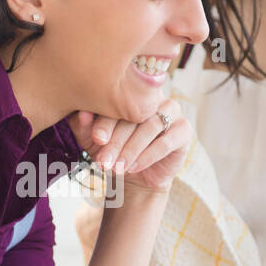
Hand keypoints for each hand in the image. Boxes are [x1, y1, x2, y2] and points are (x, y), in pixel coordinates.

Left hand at [68, 101, 189, 194]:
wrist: (136, 175)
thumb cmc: (113, 150)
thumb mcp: (93, 140)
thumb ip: (85, 126)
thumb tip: (81, 114)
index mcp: (131, 90)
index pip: (118, 101)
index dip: (105, 121)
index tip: (95, 140)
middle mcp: (154, 96)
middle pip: (135, 115)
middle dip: (116, 141)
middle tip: (103, 161)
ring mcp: (172, 111)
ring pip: (150, 127)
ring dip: (131, 150)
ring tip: (117, 168)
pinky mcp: (184, 130)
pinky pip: (166, 141)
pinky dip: (148, 156)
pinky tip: (134, 168)